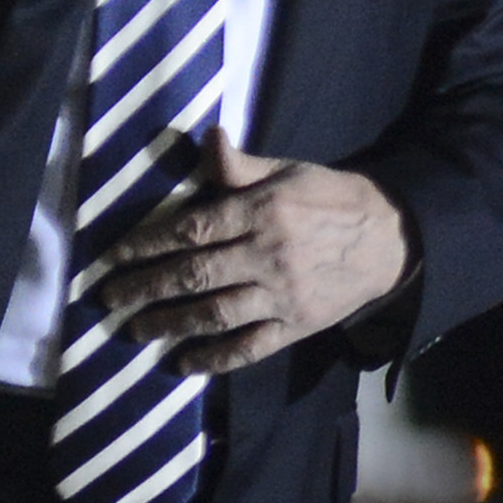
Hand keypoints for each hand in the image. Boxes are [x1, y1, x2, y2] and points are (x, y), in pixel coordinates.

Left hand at [91, 142, 408, 372]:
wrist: (392, 238)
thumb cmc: (333, 198)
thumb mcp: (291, 171)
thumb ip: (243, 166)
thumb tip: (208, 139)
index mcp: (264, 210)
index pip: (193, 229)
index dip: (148, 243)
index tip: (115, 257)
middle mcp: (268, 253)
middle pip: (194, 275)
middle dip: (145, 288)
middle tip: (109, 299)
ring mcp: (282, 294)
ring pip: (213, 314)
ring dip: (168, 324)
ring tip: (135, 330)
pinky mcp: (296, 325)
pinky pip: (248, 347)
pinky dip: (212, 359)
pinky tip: (182, 363)